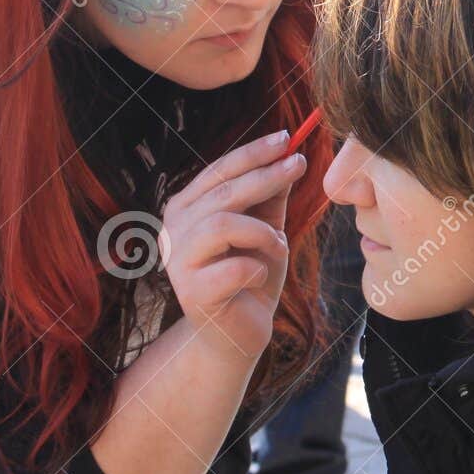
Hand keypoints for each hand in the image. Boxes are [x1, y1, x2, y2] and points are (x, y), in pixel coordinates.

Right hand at [159, 130, 303, 363]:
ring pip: (223, 226)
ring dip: (263, 232)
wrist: (239, 333)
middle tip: (299, 166)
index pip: (218, 171)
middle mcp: (174, 230)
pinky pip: (234, 269)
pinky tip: (260, 277)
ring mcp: (178, 262)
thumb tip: (287, 155)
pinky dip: (257, 268)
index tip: (287, 139)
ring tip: (280, 245)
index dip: (252, 153)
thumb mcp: (265, 229)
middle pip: (223, 194)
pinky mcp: (193, 293)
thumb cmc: (250, 276)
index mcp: (186, 209)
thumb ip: (270, 196)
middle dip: (265, 177)